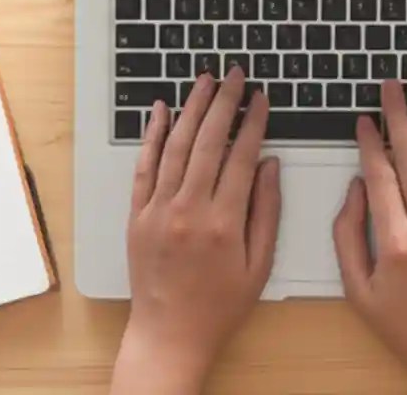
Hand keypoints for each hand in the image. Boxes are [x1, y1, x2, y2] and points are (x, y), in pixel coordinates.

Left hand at [110, 69, 280, 394]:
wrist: (170, 332)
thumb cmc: (220, 304)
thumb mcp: (260, 264)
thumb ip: (267, 211)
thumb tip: (269, 164)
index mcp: (224, 223)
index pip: (241, 156)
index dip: (253, 122)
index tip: (260, 98)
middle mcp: (188, 210)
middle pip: (208, 141)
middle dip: (224, 102)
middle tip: (235, 75)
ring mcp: (158, 210)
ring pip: (176, 146)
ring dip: (191, 108)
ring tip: (205, 80)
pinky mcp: (137, 215)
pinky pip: (144, 166)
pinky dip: (153, 135)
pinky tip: (162, 110)